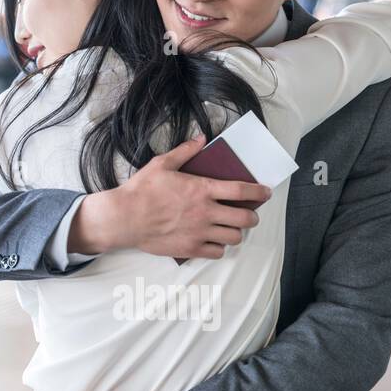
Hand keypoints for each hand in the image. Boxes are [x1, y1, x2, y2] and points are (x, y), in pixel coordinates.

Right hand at [72, 135, 271, 259]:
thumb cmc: (142, 190)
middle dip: (251, 216)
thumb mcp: (162, 164)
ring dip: (235, 232)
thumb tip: (201, 138)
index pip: (242, 191)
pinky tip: (213, 240)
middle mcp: (206, 212)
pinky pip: (218, 252)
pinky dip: (219, 247)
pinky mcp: (191, 248)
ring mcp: (200, 232)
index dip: (259, 192)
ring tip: (229, 228)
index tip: (266, 193)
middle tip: (247, 214)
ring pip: (234, 237)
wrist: (125, 217)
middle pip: (245, 218)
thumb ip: (185, 151)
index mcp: (202, 189)